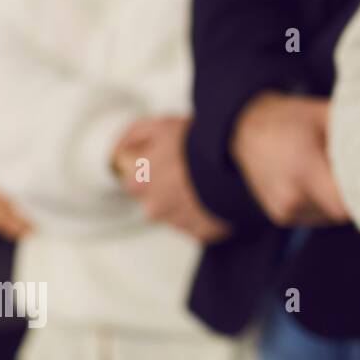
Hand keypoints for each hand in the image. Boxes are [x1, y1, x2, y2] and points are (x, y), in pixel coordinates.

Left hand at [114, 116, 230, 243]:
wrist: (239, 161)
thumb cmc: (200, 143)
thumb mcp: (161, 126)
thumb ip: (133, 137)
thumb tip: (120, 149)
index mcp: (138, 180)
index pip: (134, 180)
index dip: (153, 167)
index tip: (169, 161)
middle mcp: (153, 206)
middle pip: (156, 199)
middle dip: (169, 188)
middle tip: (190, 171)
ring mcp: (178, 223)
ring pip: (177, 214)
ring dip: (188, 202)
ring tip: (208, 183)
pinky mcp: (201, 233)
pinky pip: (200, 226)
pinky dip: (206, 214)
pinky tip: (217, 196)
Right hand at [230, 92, 347, 226]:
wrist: (244, 128)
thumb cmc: (294, 118)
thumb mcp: (327, 114)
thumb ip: (359, 129)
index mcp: (304, 168)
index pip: (348, 203)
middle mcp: (292, 195)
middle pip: (343, 212)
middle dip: (359, 196)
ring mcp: (284, 210)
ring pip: (332, 217)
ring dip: (342, 201)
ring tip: (338, 173)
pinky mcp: (281, 216)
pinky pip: (318, 216)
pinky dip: (327, 203)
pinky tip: (322, 180)